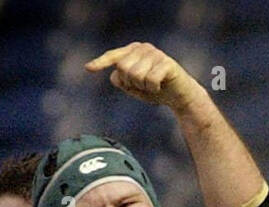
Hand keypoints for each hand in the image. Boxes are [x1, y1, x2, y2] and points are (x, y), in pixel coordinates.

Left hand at [85, 42, 203, 111]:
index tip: (88, 68)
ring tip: (152, 86)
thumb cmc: (156, 90)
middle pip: (123, 68)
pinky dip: (153, 89)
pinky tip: (161, 86)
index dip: (101, 63)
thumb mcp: (135, 87)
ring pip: (135, 75)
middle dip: (131, 83)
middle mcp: (143, 48)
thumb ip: (122, 81)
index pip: (114, 57)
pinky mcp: (167, 63)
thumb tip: (114, 76)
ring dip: (143, 87)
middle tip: (143, 87)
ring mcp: (156, 54)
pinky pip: (150, 80)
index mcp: (133, 51)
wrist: (180, 96)